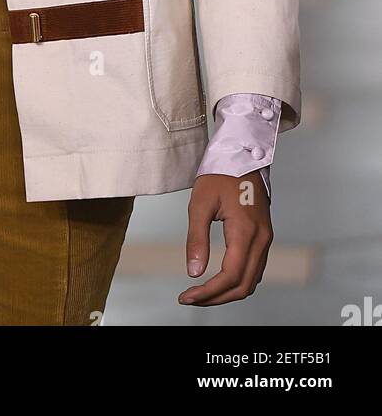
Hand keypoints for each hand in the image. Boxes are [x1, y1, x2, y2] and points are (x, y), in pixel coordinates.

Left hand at [179, 171, 272, 305]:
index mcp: (246, 231)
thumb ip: (196, 239)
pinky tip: (219, 279)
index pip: (230, 276)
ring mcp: (266, 238)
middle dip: (216, 297)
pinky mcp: (264, 235)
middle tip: (191, 298)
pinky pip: (255, 268)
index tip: (187, 296)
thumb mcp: (200, 203)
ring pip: (252, 280)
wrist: (241, 154)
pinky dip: (238, 280)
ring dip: (228, 292)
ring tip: (202, 292)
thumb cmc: (220, 174)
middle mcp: (261, 239)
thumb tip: (193, 272)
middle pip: (243, 285)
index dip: (208, 292)